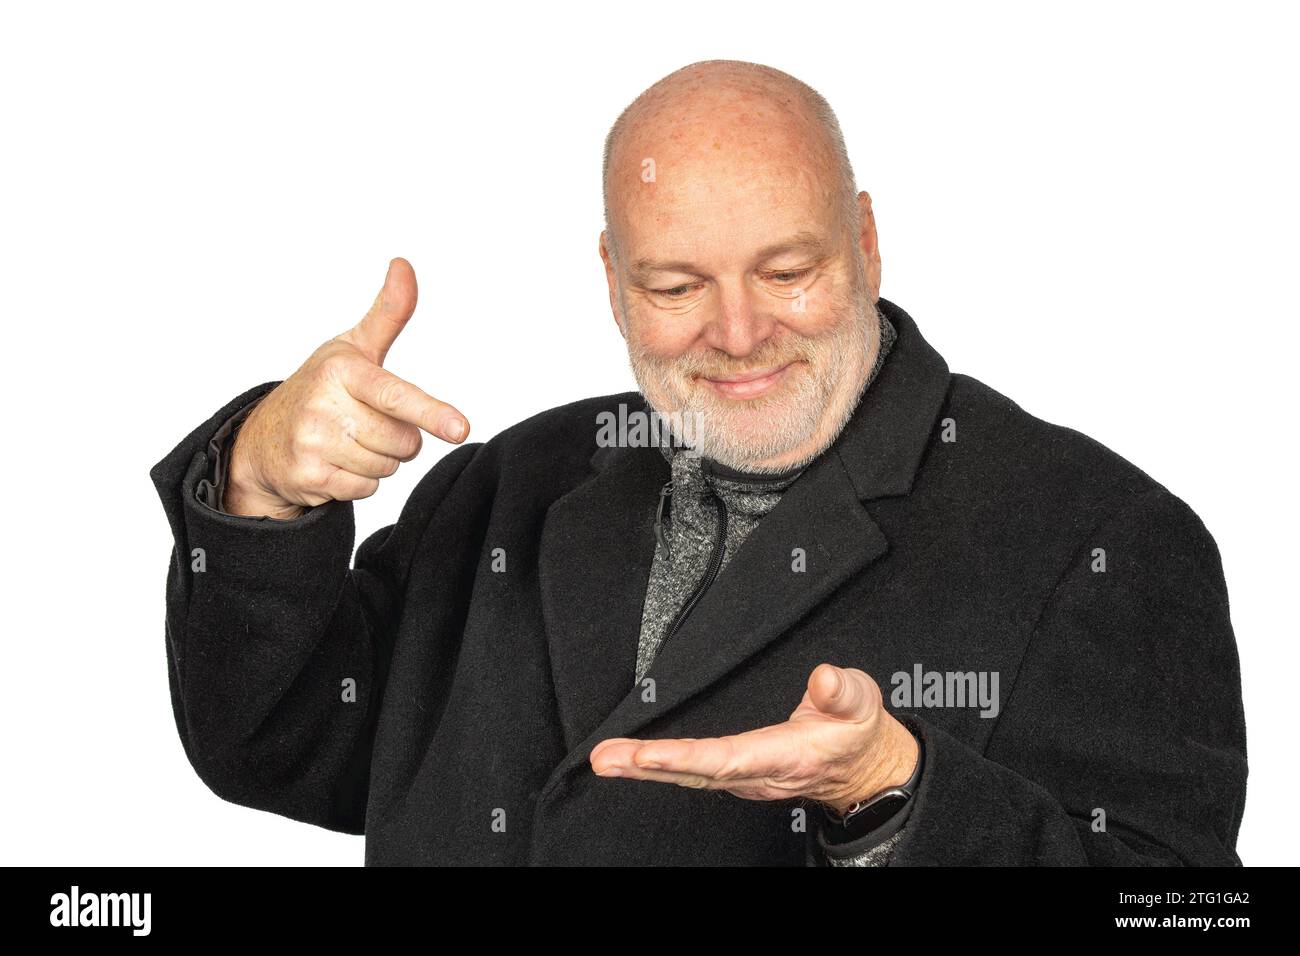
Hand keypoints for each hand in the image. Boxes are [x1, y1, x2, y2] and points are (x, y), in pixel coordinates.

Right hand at [224, 257, 469, 517]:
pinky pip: (366, 490)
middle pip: (404, 441)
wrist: (263, 438)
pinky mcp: (308, 476)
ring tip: (348, 441)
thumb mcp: (352, 348)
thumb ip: (388, 313)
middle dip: (398, 439)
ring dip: (378, 461)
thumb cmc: (321, 387)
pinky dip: (360, 482)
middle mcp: (322, 404)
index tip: (460, 428)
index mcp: (341, 369)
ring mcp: (312, 442)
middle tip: (368, 423)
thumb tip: (404, 264)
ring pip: (387, 468)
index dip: (431, 412)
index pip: (396, 395)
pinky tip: (336, 463)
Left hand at [589, 663, 919, 815]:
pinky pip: (692, 771)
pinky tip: (631, 762)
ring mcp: (743, 776)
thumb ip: (843, 692)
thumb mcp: (861, 704)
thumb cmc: (855, 731)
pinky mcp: (734, 772)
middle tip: (605, 759)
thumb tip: (824, 677)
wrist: (861, 769)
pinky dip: (658, 768)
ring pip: (688, 774)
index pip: (729, 757)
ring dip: (643, 769)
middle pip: (695, 771)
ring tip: (605, 760)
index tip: (650, 754)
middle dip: (647, 767)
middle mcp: (757, 772)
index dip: (688, 758)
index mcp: (785, 755)